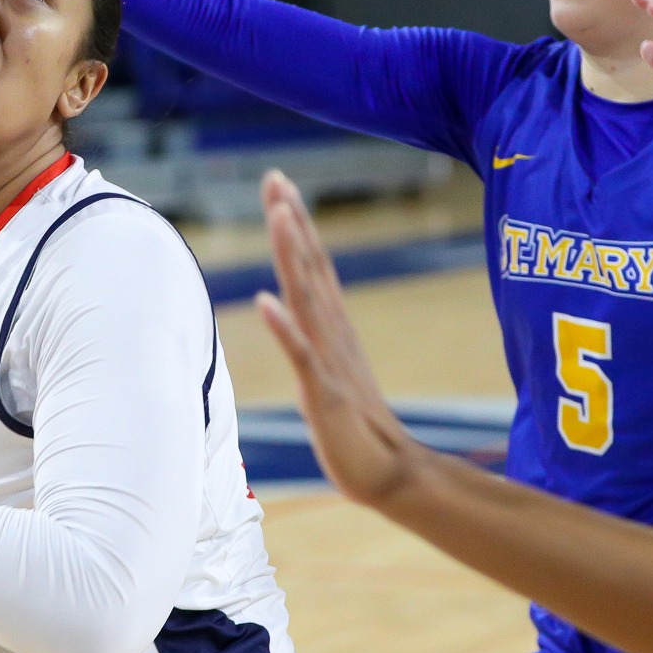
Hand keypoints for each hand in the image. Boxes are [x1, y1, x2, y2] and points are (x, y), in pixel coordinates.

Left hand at [255, 170, 421, 506]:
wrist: (387, 473)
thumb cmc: (353, 425)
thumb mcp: (325, 370)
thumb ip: (309, 336)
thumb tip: (285, 302)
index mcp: (332, 327)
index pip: (312, 264)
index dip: (296, 223)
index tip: (279, 183)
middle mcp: (332, 333)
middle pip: (311, 267)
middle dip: (293, 221)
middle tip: (276, 178)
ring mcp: (329, 361)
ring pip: (308, 299)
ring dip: (294, 256)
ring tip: (281, 216)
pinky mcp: (325, 393)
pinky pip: (302, 356)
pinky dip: (284, 327)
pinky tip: (265, 301)